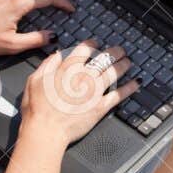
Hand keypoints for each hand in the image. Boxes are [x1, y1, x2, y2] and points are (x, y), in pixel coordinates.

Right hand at [20, 42, 136, 144]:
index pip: (84, 50)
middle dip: (114, 52)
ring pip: (114, 73)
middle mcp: (84, 77)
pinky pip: (119, 95)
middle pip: (104, 58)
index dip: (92, 44)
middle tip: (120, 49)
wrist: (46, 130)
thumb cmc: (37, 108)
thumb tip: (57, 54)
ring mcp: (94, 91)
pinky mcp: (100, 107)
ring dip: (123, 65)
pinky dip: (130, 88)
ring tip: (128, 61)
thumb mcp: (35, 80)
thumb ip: (48, 65)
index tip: (96, 43)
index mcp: (68, 69)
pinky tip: (136, 82)